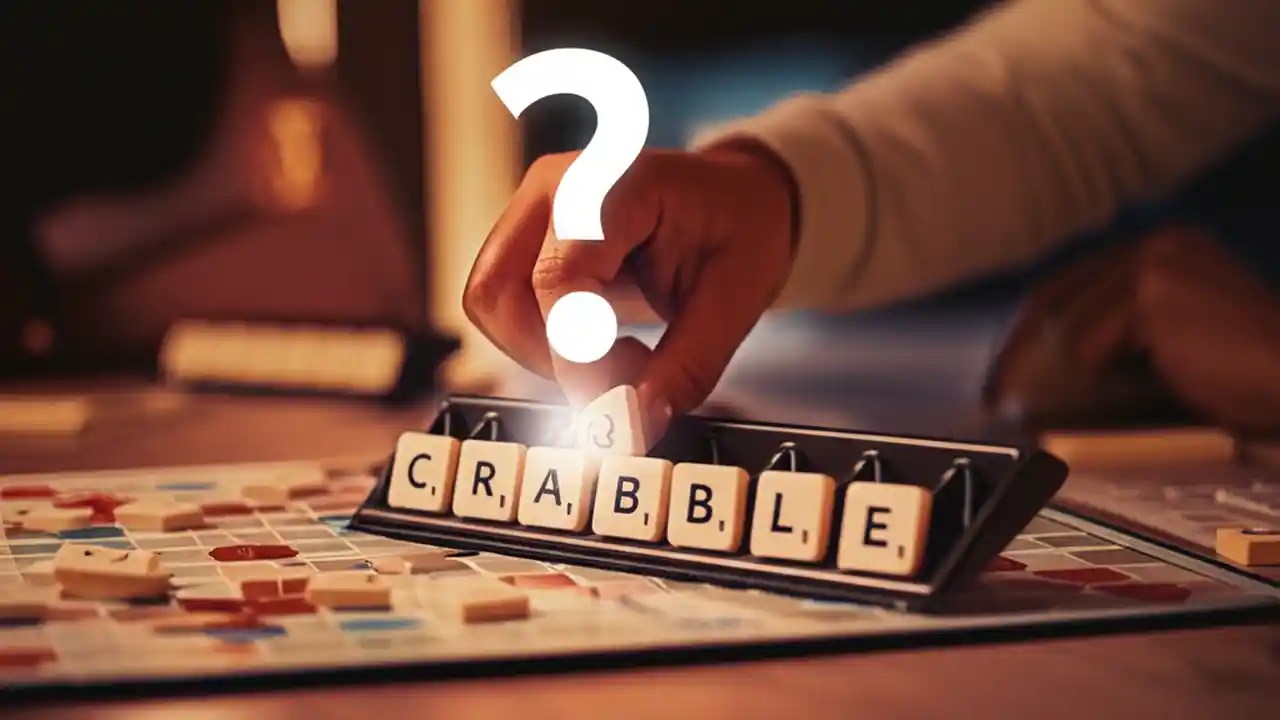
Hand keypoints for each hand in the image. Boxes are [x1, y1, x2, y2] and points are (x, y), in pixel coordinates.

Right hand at [464, 144, 796, 440]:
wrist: (740, 198)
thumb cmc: (742, 228)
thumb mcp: (737, 300)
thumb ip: (687, 367)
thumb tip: (634, 425)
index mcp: (616, 182)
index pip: (558, 277)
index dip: (575, 356)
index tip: (613, 409)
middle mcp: (557, 186)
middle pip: (498, 291)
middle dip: (550, 358)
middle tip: (623, 382)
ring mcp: (534, 209)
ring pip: (492, 304)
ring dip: (547, 356)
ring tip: (624, 361)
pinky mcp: (527, 239)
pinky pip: (507, 306)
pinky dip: (547, 345)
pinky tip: (605, 346)